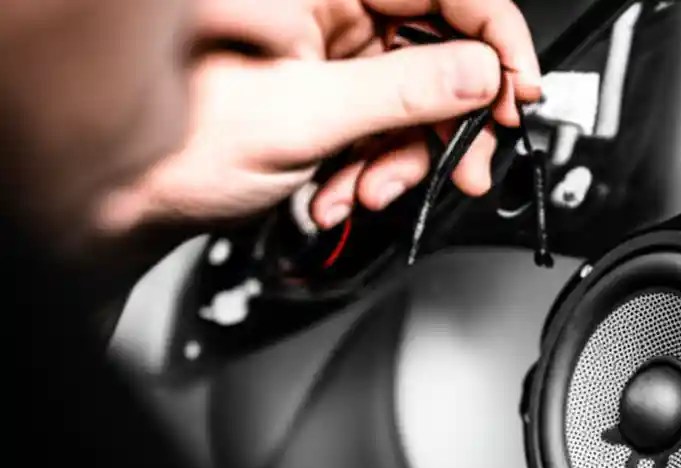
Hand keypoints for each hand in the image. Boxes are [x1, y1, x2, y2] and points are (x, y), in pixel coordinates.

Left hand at [97, 0, 539, 235]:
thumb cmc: (176, 142)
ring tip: (373, 191)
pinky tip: (347, 190)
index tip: (516, 89)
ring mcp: (328, 51)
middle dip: (452, 118)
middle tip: (466, 162)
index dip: (494, 35)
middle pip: (438, 45)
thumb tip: (480, 72)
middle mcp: (327, 7)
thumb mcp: (307, 116)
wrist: (128, 200)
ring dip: (408, 157)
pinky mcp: (327, 92)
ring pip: (417, 96)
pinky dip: (379, 165)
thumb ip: (405, 92)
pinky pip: (386, 124)